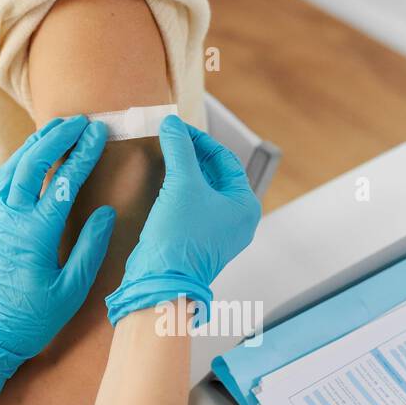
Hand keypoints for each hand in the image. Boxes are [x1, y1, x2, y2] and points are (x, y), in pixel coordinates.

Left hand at [0, 115, 116, 400]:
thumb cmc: (32, 319)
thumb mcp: (70, 290)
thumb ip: (90, 248)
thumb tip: (104, 212)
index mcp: (35, 233)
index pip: (63, 181)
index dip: (82, 154)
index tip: (99, 134)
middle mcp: (11, 218)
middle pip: (33, 163)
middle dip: (57, 137)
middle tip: (79, 121)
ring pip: (12, 169)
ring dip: (34, 145)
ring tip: (56, 129)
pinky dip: (14, 165)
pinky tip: (26, 157)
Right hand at [105, 114, 260, 324]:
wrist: (161, 281)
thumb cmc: (180, 237)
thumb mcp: (182, 184)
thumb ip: (179, 149)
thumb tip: (171, 124)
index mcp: (244, 205)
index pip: (225, 160)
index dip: (200, 140)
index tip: (176, 129)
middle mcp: (235, 219)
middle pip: (214, 174)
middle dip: (191, 155)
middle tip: (169, 140)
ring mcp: (216, 232)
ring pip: (201, 191)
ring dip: (182, 172)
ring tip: (163, 156)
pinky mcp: (196, 241)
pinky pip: (190, 207)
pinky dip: (177, 191)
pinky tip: (160, 182)